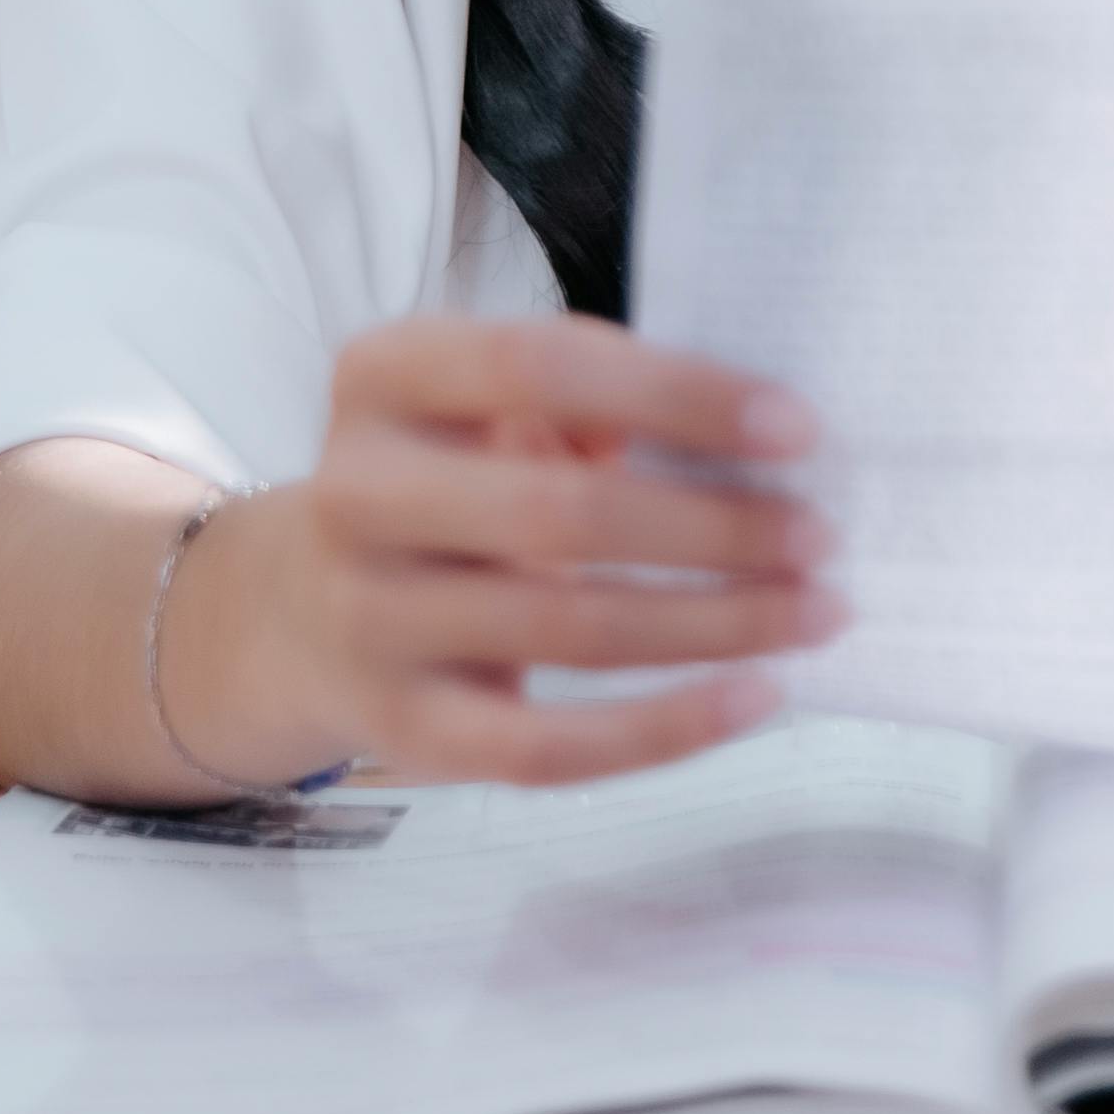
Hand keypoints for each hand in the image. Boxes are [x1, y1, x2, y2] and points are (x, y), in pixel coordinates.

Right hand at [170, 315, 842, 791]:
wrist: (294, 611)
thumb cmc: (449, 476)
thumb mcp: (490, 404)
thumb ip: (597, 391)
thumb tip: (758, 437)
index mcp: (383, 377)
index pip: (539, 364)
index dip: (679, 395)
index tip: (798, 429)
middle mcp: (354, 495)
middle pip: (560, 512)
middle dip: (715, 527)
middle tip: (819, 536)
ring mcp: (367, 621)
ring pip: (572, 631)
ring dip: (719, 624)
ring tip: (818, 612)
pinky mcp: (401, 731)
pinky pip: (547, 749)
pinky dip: (665, 727)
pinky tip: (755, 696)